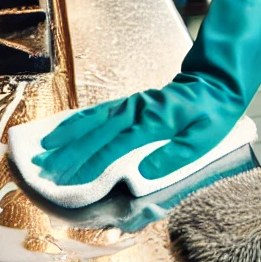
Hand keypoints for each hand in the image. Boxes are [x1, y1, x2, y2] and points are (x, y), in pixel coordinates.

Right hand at [33, 0, 260, 182]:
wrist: (216, 81)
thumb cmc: (212, 114)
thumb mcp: (204, 139)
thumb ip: (173, 156)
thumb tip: (141, 175)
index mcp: (156, 120)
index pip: (117, 146)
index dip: (92, 164)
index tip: (70, 180)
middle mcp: (138, 109)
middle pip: (98, 133)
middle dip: (70, 153)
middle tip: (45, 170)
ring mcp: (132, 103)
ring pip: (93, 119)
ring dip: (68, 135)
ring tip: (43, 150)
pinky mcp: (130, 102)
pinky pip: (99, 111)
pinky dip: (78, 121)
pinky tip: (62, 129)